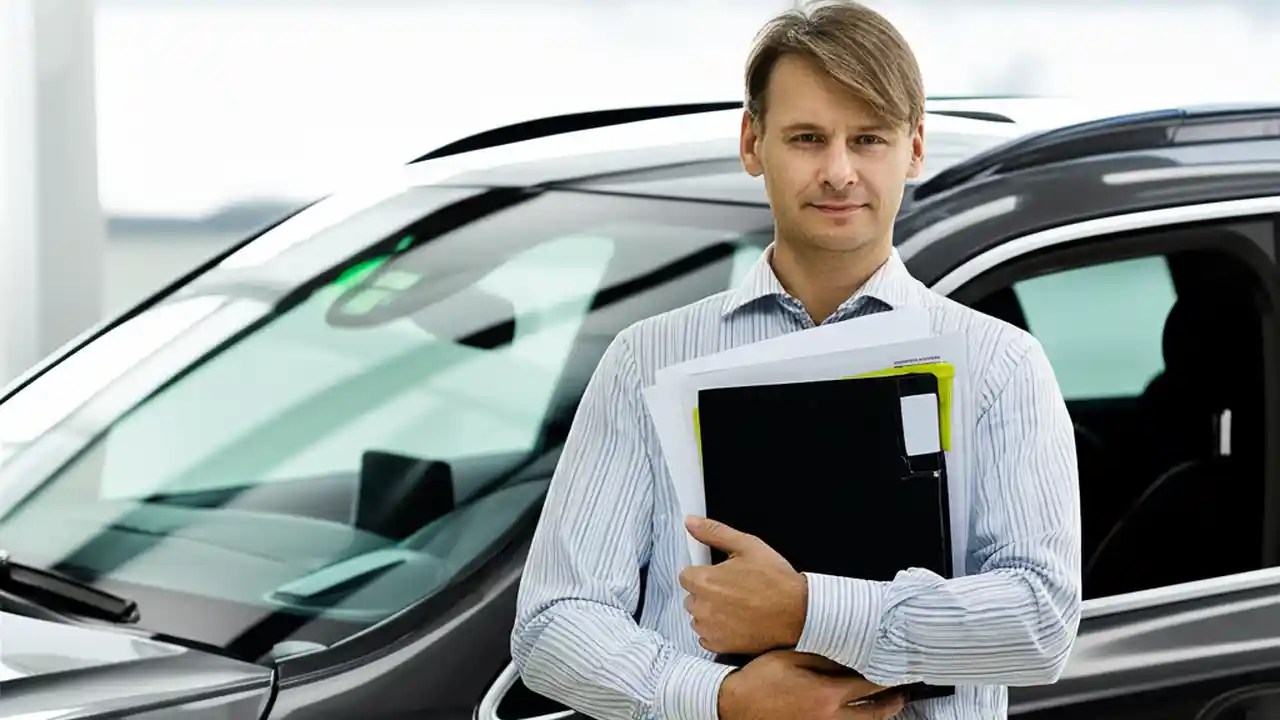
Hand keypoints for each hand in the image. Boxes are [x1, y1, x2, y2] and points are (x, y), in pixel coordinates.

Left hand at [680, 516, 806, 654]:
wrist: (798, 613)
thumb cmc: (775, 580)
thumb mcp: (747, 546)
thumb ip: (714, 532)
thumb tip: (690, 521)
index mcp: (704, 580)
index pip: (686, 575)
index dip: (704, 573)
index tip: (721, 575)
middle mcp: (702, 607)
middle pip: (691, 596)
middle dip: (706, 592)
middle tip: (733, 590)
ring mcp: (710, 629)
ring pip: (698, 617)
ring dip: (710, 612)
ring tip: (737, 607)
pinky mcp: (719, 645)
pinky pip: (706, 636)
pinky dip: (717, 631)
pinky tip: (737, 623)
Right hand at [717, 649, 903, 719]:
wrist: (735, 706)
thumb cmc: (759, 680)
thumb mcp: (792, 657)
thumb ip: (824, 655)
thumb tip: (852, 650)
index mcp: (828, 694)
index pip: (871, 685)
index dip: (889, 676)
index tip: (899, 668)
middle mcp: (832, 718)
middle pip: (876, 713)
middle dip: (893, 701)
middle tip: (903, 691)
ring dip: (880, 715)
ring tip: (889, 704)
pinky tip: (860, 715)